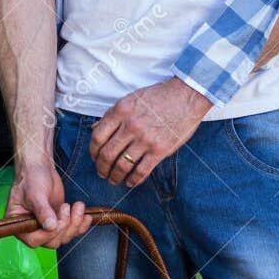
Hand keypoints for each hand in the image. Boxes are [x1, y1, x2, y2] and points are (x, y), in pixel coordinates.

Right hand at [6, 160, 90, 248]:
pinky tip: (86, 215)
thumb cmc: (31, 178)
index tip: (56, 220)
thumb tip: (51, 227)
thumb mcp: (35, 194)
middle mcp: (32, 229)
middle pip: (52, 241)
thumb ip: (42, 211)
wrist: (39, 168)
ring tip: (77, 205)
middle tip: (66, 207)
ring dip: (75, 224)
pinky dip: (81, 225)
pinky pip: (72, 231)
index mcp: (20, 224)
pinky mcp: (59, 222)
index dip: (48, 234)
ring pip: (64, 237)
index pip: (34, 240)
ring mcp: (47, 227)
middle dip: (64, 227)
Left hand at [90, 78, 211, 186]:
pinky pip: (142, 171)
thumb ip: (112, 114)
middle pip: (107, 154)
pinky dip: (133, 180)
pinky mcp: (160, 150)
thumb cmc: (158, 96)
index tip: (94, 158)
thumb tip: (94, 128)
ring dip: (115, 176)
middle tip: (102, 173)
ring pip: (122, 165)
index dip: (93, 152)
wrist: (186, 96)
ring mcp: (145, 139)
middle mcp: (130, 126)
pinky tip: (130, 182)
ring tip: (114, 179)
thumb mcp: (130, 99)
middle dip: (101, 168)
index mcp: (120, 111)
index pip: (97, 137)